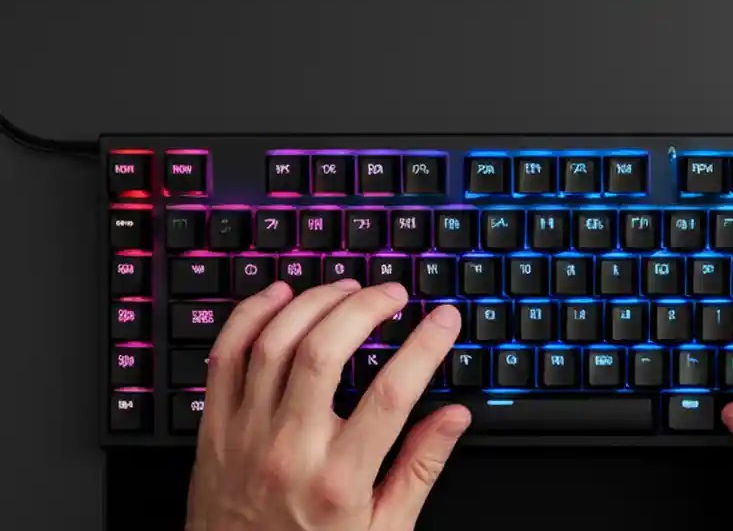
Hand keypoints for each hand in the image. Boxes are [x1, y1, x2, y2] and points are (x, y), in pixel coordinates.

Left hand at [185, 280, 469, 530]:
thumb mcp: (383, 529)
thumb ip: (420, 468)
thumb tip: (454, 417)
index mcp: (339, 479)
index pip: (390, 395)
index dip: (424, 347)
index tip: (444, 320)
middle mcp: (289, 450)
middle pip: (324, 353)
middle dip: (365, 308)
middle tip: (393, 293)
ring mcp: (246, 435)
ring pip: (274, 344)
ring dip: (314, 303)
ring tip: (347, 289)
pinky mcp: (214, 429)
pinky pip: (225, 357)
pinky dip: (251, 316)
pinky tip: (280, 297)